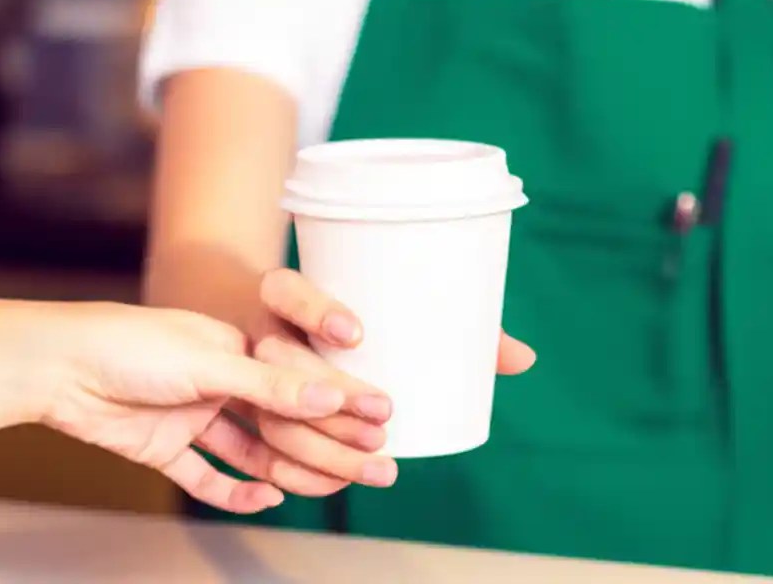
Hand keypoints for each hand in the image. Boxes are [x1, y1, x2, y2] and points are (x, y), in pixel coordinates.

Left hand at [38, 303, 374, 513]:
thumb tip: (329, 399)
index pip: (302, 385)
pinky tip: (265, 498)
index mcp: (238, 351)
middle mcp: (220, 383)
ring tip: (327, 488)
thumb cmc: (127, 342)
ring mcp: (193, 416)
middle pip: (285, 424)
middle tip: (373, 467)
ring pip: (253, 453)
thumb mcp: (209, 361)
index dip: (343, 403)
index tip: (383, 419)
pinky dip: (234, 490)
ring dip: (290, 471)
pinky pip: (207, 475)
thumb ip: (270, 387)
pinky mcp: (163, 446)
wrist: (53, 363)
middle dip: (330, 445)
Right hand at [241, 269, 536, 497]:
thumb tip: (524, 359)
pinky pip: (262, 449)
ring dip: (321, 444)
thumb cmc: (352, 310)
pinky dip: (299, 472)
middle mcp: (259, 332)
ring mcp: (248, 377)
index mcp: (284, 292)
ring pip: (270, 413)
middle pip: (278, 362)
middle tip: (385, 413)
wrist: (266, 325)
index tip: (357, 333)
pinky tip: (336, 484)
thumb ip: (457, 326)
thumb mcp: (391, 307)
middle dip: (330, 393)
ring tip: (377, 459)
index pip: (286, 289)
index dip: (316, 310)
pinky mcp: (250, 415)